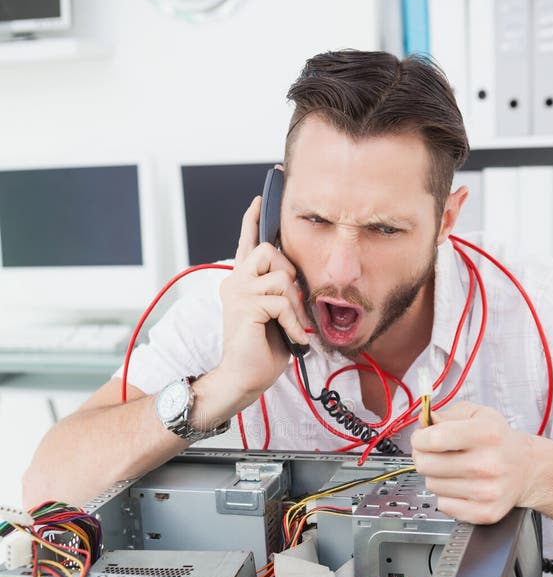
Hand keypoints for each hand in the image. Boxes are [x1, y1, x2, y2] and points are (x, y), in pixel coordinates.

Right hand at [217, 194, 309, 407]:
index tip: (260, 198)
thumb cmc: (262, 349)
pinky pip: (282, 302)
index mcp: (242, 281)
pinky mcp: (244, 306)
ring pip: (281, 277)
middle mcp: (235, 281)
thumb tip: (294, 277)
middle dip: (289, 276)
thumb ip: (280, 290)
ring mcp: (237, 292)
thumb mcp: (276, 313)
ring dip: (294, 305)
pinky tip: (294, 337)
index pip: (246, 243)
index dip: (252, 220)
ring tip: (293, 326)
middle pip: (269, 251)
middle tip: (292, 305)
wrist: (245, 377)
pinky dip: (293, 322)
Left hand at [410, 401, 534, 523]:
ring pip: (432, 485)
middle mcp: (489, 464)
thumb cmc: (497, 440)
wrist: (527, 468)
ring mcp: (487, 491)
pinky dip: (446, 496)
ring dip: (436, 476)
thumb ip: (446, 415)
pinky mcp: (485, 512)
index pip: (434, 439)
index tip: (421, 437)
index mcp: (487, 434)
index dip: (419, 438)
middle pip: (426, 464)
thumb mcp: (477, 414)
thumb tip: (423, 423)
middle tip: (435, 454)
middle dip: (423, 457)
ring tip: (453, 469)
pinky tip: (460, 485)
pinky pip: (443, 505)